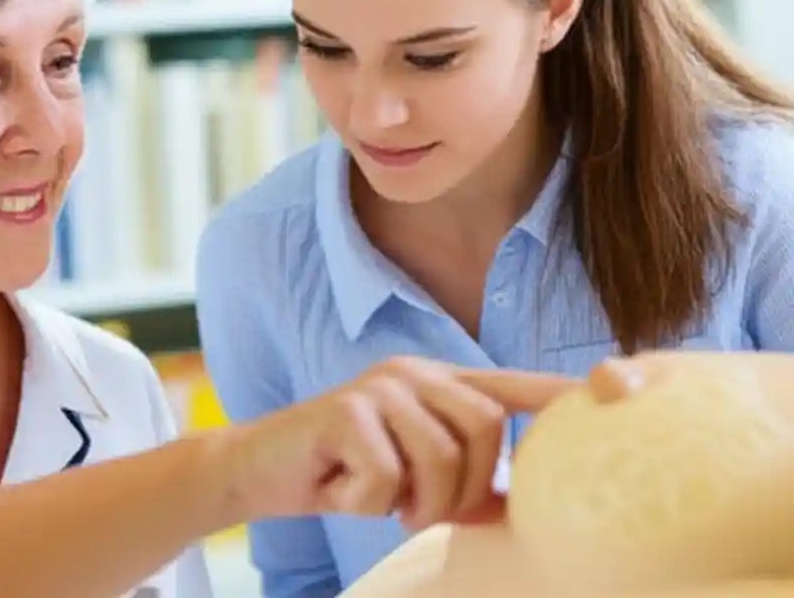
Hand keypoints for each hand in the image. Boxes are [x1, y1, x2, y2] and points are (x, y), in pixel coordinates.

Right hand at [222, 356, 577, 529]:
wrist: (258, 470)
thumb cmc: (342, 475)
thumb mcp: (411, 479)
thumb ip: (465, 481)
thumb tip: (521, 507)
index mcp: (437, 383)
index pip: (513, 386)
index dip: (568, 391)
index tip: (625, 386)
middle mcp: (413, 373)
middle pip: (488, 428)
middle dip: (467, 487)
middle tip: (423, 510)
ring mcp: (378, 386)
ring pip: (442, 456)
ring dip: (417, 502)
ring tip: (384, 504)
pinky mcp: (343, 410)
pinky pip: (389, 473)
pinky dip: (369, 502)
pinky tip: (343, 491)